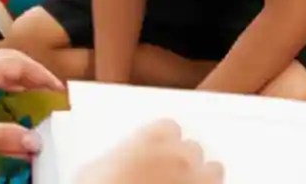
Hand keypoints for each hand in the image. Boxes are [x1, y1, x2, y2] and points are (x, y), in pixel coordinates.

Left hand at [0, 50, 64, 158]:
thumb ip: (1, 137)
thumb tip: (33, 142)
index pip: (16, 63)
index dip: (41, 75)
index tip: (57, 89)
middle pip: (6, 60)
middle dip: (31, 74)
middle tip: (49, 90)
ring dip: (15, 78)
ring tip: (33, 93)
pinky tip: (4, 98)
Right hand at [78, 120, 223, 183]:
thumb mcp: (92, 171)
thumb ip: (115, 159)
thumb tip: (115, 165)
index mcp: (151, 140)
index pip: (169, 128)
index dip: (164, 142)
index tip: (159, 152)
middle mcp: (178, 155)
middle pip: (192, 149)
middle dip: (183, 162)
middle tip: (170, 177)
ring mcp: (195, 179)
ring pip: (213, 170)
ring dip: (203, 178)